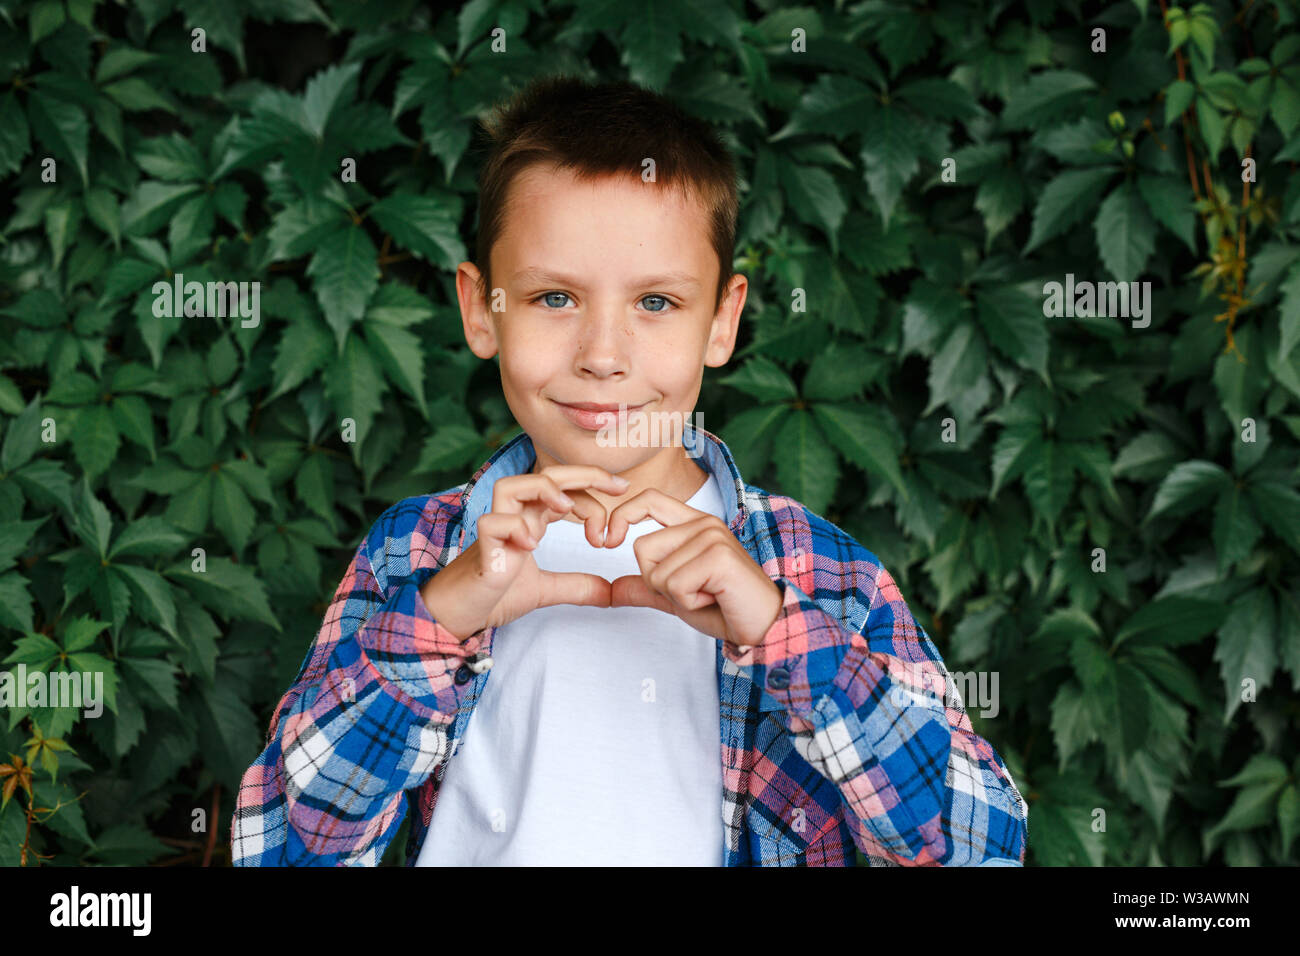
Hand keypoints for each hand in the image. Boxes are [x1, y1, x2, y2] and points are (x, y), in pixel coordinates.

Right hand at [420, 465, 628, 639]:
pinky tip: (531, 546)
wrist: (458, 616)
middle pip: (545, 476)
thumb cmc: (494, 595)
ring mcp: (496, 530)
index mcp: (530, 519)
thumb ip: (577, 587)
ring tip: (567, 509)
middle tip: (618, 486)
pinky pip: (492, 523)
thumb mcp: (545, 591)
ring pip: (512, 485)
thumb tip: (611, 593)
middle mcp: (514, 517)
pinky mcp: (481, 549)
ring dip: (544, 489)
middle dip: (584, 475)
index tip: (624, 492)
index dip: (593, 485)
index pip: (564, 488)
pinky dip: (514, 528)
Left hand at [604, 489, 782, 646]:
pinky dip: (689, 602)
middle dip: (657, 582)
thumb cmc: (725, 608)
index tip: (608, 540)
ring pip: (657, 571)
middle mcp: (704, 524)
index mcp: (694, 523)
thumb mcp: (675, 596)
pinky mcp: (718, 557)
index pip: (649, 499)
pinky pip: (675, 585)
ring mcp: (713, 536)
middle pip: (643, 548)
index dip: (623, 515)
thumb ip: (643, 588)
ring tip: (709, 594)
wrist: (764, 627)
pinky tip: (716, 598)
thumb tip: (607, 590)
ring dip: (676, 596)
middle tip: (694, 590)